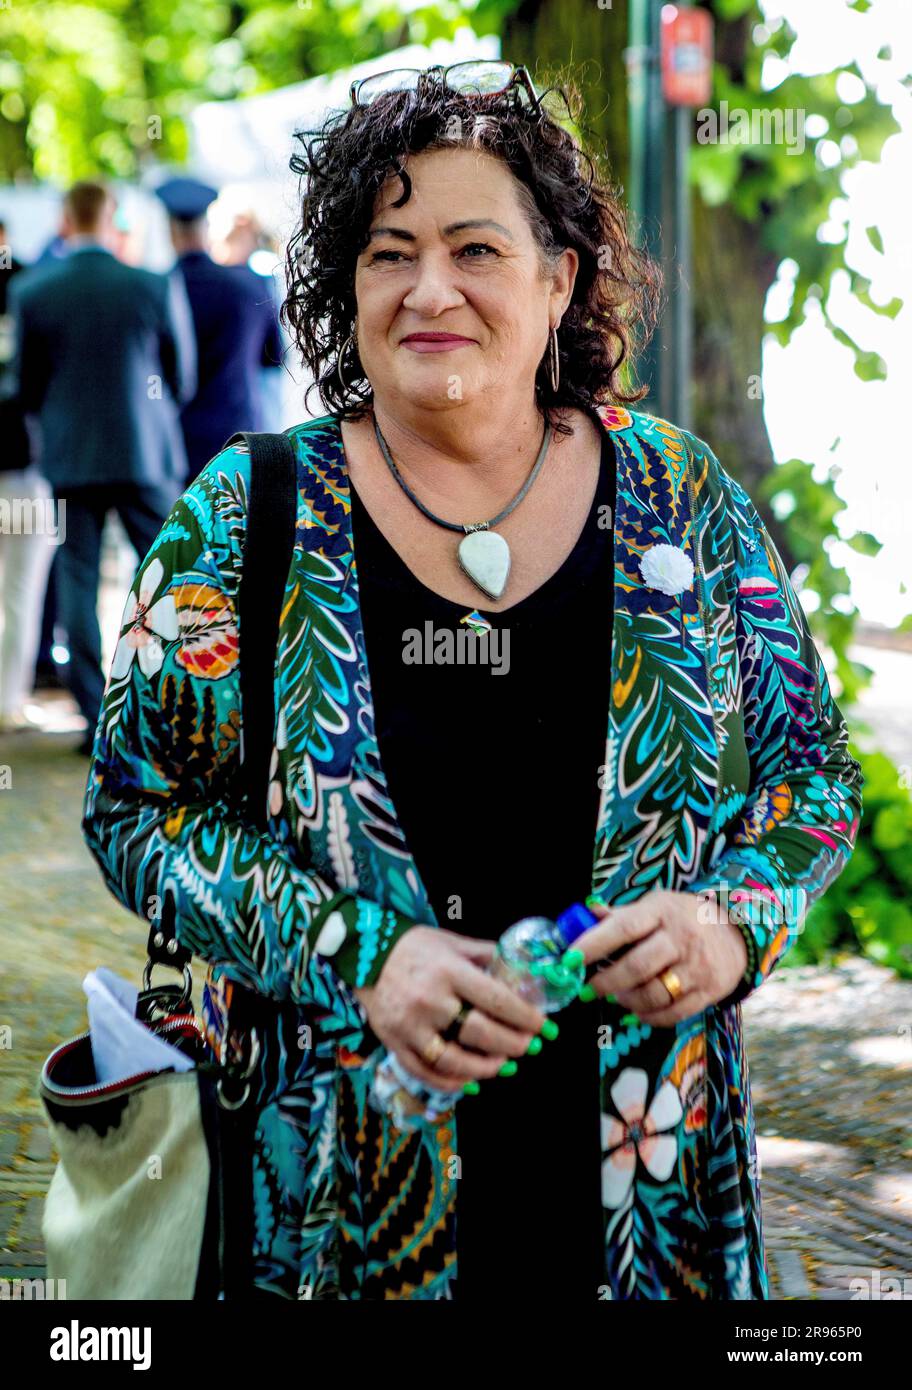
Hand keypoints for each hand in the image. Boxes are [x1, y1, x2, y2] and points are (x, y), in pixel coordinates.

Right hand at [352, 926, 545, 1090]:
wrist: (364, 954)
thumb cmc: (414, 947)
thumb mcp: (452, 942)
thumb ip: (486, 956)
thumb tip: (522, 970)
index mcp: (449, 971)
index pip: (496, 999)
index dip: (524, 1016)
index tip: (543, 1025)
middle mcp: (430, 1000)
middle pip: (480, 1033)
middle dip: (512, 1044)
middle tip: (528, 1046)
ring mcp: (410, 1025)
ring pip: (454, 1059)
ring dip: (485, 1068)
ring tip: (502, 1065)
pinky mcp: (394, 1043)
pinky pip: (426, 1072)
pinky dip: (451, 1082)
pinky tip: (470, 1081)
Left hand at [574, 890, 748, 1025]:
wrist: (738, 932)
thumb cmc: (683, 918)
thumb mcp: (655, 906)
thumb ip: (620, 915)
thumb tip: (584, 914)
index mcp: (662, 911)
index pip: (623, 928)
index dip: (594, 944)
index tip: (569, 960)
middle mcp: (681, 938)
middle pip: (637, 967)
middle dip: (606, 982)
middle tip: (588, 990)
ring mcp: (697, 967)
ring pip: (654, 995)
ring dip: (627, 1001)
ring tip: (616, 997)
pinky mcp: (709, 992)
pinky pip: (673, 1014)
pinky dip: (649, 1017)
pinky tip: (637, 1011)